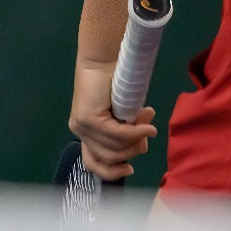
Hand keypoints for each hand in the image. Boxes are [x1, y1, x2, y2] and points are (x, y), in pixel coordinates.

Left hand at [68, 58, 157, 180]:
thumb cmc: (113, 79)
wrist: (102, 58)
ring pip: (114, 147)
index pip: (92, 163)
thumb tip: (142, 143)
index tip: (129, 169)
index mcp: (85, 133)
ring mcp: (83, 126)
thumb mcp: (122, 112)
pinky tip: (148, 126)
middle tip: (147, 134)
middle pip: (108, 157)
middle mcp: (80, 132)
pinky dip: (136, 132)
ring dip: (136, 139)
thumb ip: (127, 130)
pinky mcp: (89, 118)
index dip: (110, 172)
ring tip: (149, 124)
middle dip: (132, 150)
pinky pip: (117, 133)